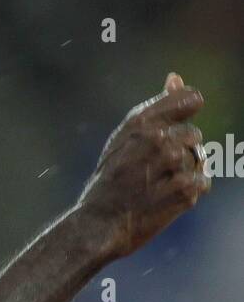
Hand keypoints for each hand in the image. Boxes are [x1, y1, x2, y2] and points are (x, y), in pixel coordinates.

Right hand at [77, 72, 209, 259]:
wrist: (99, 224)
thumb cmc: (110, 179)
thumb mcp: (124, 137)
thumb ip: (154, 108)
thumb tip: (175, 77)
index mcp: (141, 121)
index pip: (191, 99)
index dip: (187, 112)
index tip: (175, 128)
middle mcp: (157, 139)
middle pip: (195, 134)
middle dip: (182, 151)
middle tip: (154, 170)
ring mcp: (172, 165)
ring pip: (200, 158)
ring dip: (185, 172)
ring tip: (158, 185)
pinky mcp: (184, 190)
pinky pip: (203, 181)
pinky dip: (190, 191)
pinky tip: (166, 197)